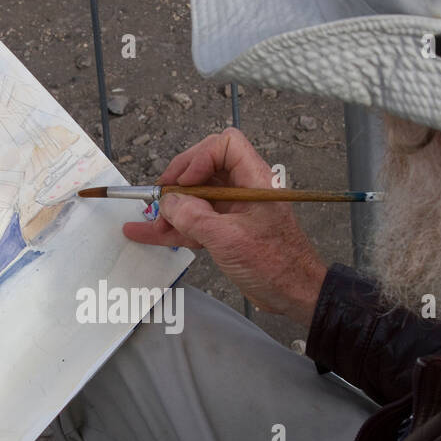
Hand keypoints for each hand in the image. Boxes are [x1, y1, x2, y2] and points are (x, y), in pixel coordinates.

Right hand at [122, 127, 327, 326]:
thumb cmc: (276, 265)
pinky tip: (147, 233)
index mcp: (255, 181)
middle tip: (160, 199)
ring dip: (173, 208)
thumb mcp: (229, 240)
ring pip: (196, 197)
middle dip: (178, 183)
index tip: (184, 182)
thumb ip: (194, 218)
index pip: (225, 145)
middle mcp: (244, 189)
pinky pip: (196, 221)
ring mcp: (234, 210)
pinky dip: (175, 227)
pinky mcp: (227, 230)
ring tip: (151, 221)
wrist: (293, 295)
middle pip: (205, 169)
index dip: (200, 158)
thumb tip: (168, 203)